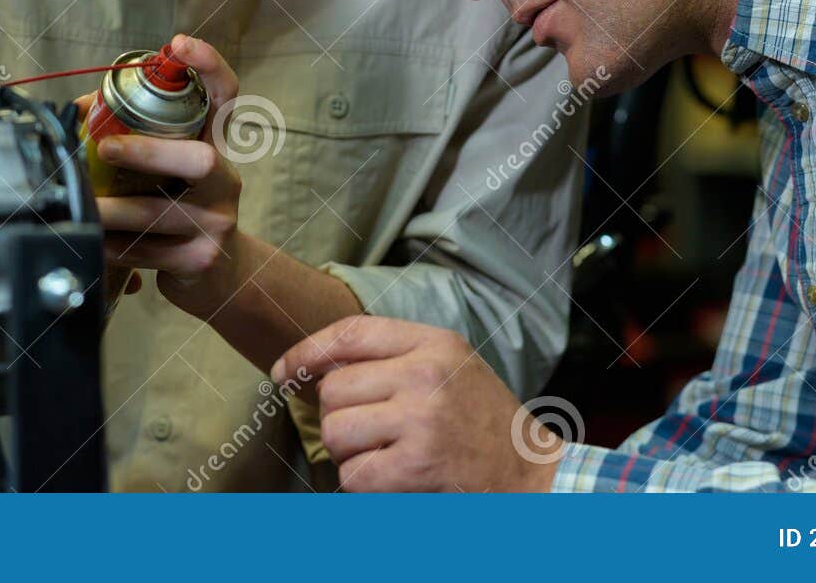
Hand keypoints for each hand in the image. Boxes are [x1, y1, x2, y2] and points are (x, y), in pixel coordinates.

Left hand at [80, 34, 244, 315]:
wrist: (220, 276)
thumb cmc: (180, 206)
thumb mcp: (168, 167)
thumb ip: (136, 133)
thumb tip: (84, 107)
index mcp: (215, 145)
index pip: (225, 95)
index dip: (208, 65)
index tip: (177, 45)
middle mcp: (224, 179)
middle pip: (201, 160)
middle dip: (148, 153)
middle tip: (106, 148)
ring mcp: (217, 222)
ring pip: (160, 212)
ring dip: (113, 209)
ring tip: (86, 207)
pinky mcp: (200, 259)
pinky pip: (146, 251)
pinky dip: (113, 245)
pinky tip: (99, 242)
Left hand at [271, 316, 563, 491]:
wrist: (531, 473)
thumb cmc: (484, 422)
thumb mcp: (450, 367)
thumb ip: (395, 357)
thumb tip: (319, 366)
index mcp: (434, 342)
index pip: (350, 333)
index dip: (306, 351)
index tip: (284, 371)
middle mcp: (425, 373)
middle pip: (334, 389)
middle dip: (337, 417)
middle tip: (367, 433)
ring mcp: (421, 419)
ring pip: (335, 431)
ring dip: (348, 452)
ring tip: (381, 455)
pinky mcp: (416, 465)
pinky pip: (353, 474)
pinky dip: (363, 484)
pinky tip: (392, 479)